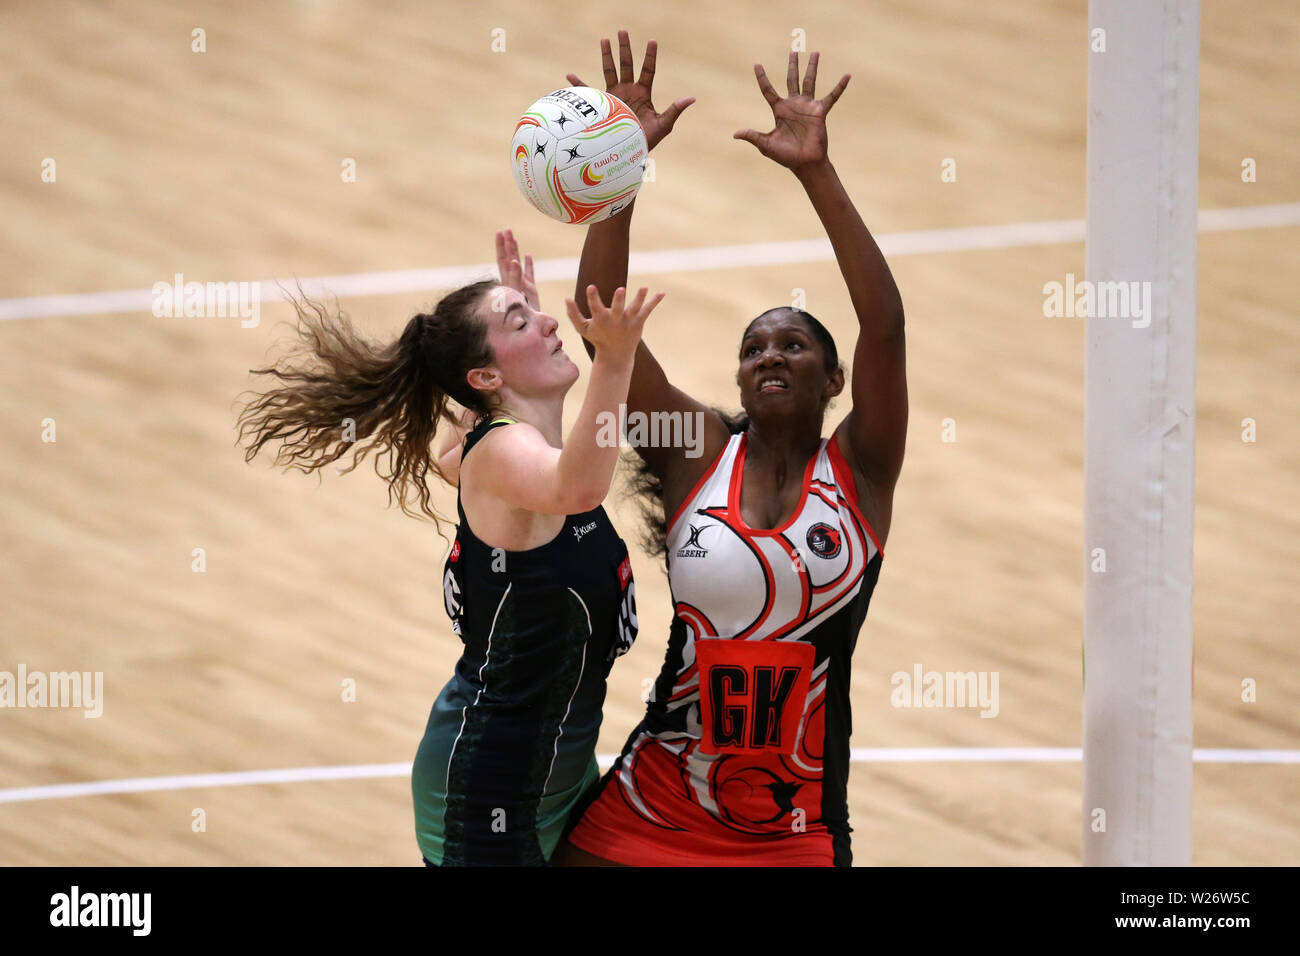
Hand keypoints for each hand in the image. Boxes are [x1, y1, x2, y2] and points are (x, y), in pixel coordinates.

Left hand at [495, 228, 538, 309]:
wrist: (526, 327)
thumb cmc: (518, 313)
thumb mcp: (516, 293)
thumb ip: (514, 277)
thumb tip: (513, 261)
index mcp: (508, 279)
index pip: (503, 259)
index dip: (502, 246)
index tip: (500, 233)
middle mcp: (513, 280)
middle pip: (509, 258)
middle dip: (507, 244)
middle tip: (506, 230)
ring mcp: (522, 284)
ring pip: (518, 264)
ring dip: (516, 251)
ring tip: (514, 238)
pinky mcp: (531, 291)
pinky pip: (530, 274)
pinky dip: (528, 265)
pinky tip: (527, 256)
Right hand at [564, 284, 663, 359]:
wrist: (616, 356)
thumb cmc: (598, 338)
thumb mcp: (583, 329)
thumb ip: (573, 314)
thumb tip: (566, 298)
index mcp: (601, 320)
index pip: (595, 307)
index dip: (592, 297)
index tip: (591, 287)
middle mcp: (616, 320)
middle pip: (617, 308)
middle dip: (618, 299)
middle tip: (621, 289)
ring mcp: (628, 321)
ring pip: (635, 308)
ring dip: (640, 298)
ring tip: (644, 287)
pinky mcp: (638, 322)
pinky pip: (647, 310)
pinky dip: (654, 301)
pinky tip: (662, 293)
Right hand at [566, 30, 694, 151]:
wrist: (627, 153)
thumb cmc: (647, 140)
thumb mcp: (663, 125)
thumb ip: (675, 110)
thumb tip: (692, 98)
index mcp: (643, 93)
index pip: (648, 70)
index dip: (650, 56)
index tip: (652, 41)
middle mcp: (628, 91)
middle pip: (626, 64)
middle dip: (625, 48)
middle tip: (622, 31)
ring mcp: (614, 96)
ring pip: (609, 71)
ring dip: (607, 56)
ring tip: (604, 39)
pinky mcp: (602, 105)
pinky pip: (589, 93)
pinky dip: (579, 85)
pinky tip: (570, 76)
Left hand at [733, 51, 848, 171]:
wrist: (805, 163)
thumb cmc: (785, 156)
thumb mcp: (766, 145)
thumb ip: (753, 136)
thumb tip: (735, 134)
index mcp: (779, 110)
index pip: (768, 90)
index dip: (762, 78)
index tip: (757, 64)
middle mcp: (793, 105)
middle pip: (791, 79)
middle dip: (792, 65)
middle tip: (793, 50)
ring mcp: (807, 107)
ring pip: (809, 82)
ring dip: (812, 67)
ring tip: (815, 52)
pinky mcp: (820, 112)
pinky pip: (831, 97)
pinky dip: (839, 87)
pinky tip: (847, 76)